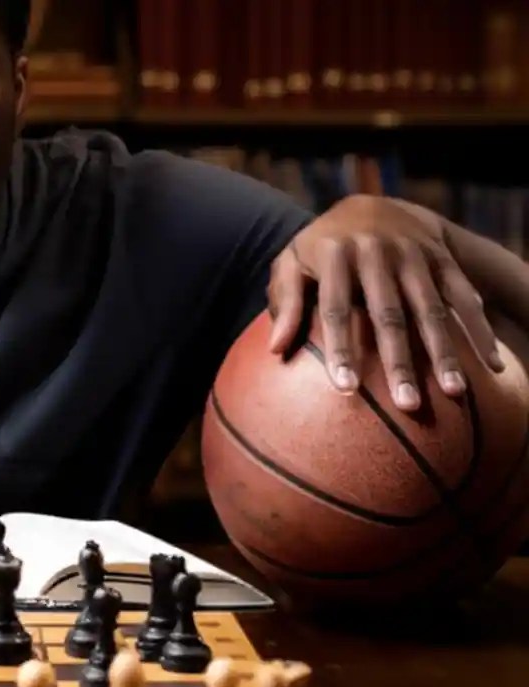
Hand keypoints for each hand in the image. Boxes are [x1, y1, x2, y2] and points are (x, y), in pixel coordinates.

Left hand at [267, 194, 504, 410]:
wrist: (373, 205)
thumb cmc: (321, 248)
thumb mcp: (291, 263)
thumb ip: (284, 301)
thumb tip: (275, 348)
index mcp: (333, 255)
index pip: (335, 308)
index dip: (341, 348)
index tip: (344, 388)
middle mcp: (376, 253)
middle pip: (389, 314)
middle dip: (399, 360)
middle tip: (408, 404)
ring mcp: (413, 255)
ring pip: (431, 309)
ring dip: (444, 351)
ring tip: (453, 392)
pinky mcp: (442, 259)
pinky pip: (464, 297)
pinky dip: (480, 331)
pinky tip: (490, 365)